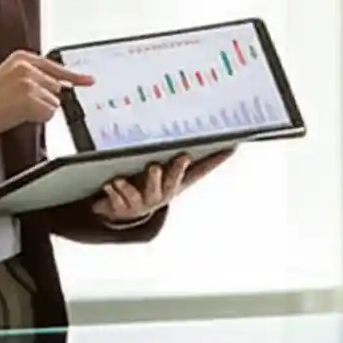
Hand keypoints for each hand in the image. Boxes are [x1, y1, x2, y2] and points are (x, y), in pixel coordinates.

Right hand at [0, 50, 93, 135]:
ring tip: (17, 108)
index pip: (55, 67)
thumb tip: (64, 85)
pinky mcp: (30, 98)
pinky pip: (48, 114)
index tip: (90, 80)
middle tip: (20, 104)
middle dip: (44, 99)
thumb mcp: (11, 77)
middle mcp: (27, 67)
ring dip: (40, 110)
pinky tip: (20, 115)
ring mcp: (29, 82)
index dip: (74, 75)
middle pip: (57, 88)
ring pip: (54, 102)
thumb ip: (37, 77)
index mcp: (22, 58)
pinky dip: (38, 118)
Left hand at [91, 148, 234, 221]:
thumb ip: (181, 156)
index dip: (216, 160)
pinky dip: (115, 191)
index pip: (200, 170)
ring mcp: (142, 202)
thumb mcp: (165, 172)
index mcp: (176, 184)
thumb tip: (203, 129)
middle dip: (178, 170)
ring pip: (142, 193)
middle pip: (172, 182)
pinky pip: (117, 199)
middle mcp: (162, 194)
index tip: (231, 146)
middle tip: (183, 156)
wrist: (123, 214)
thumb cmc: (148, 184)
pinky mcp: (121, 206)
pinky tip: (111, 182)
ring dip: (143, 182)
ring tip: (144, 170)